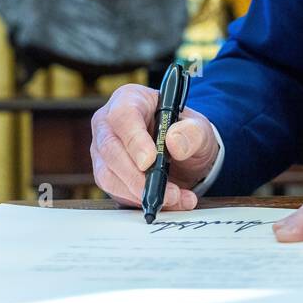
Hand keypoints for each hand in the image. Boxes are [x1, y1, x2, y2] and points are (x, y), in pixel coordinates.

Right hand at [90, 83, 220, 210]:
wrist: (185, 153)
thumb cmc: (186, 132)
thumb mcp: (199, 129)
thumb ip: (193, 133)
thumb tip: (174, 142)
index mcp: (130, 99)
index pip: (123, 116)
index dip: (134, 139)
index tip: (150, 161)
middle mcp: (108, 123)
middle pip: (110, 149)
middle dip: (138, 176)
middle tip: (168, 192)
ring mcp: (103, 150)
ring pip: (108, 175)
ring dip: (141, 193)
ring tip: (175, 199)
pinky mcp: (106, 174)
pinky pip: (115, 191)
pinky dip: (140, 201)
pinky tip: (166, 203)